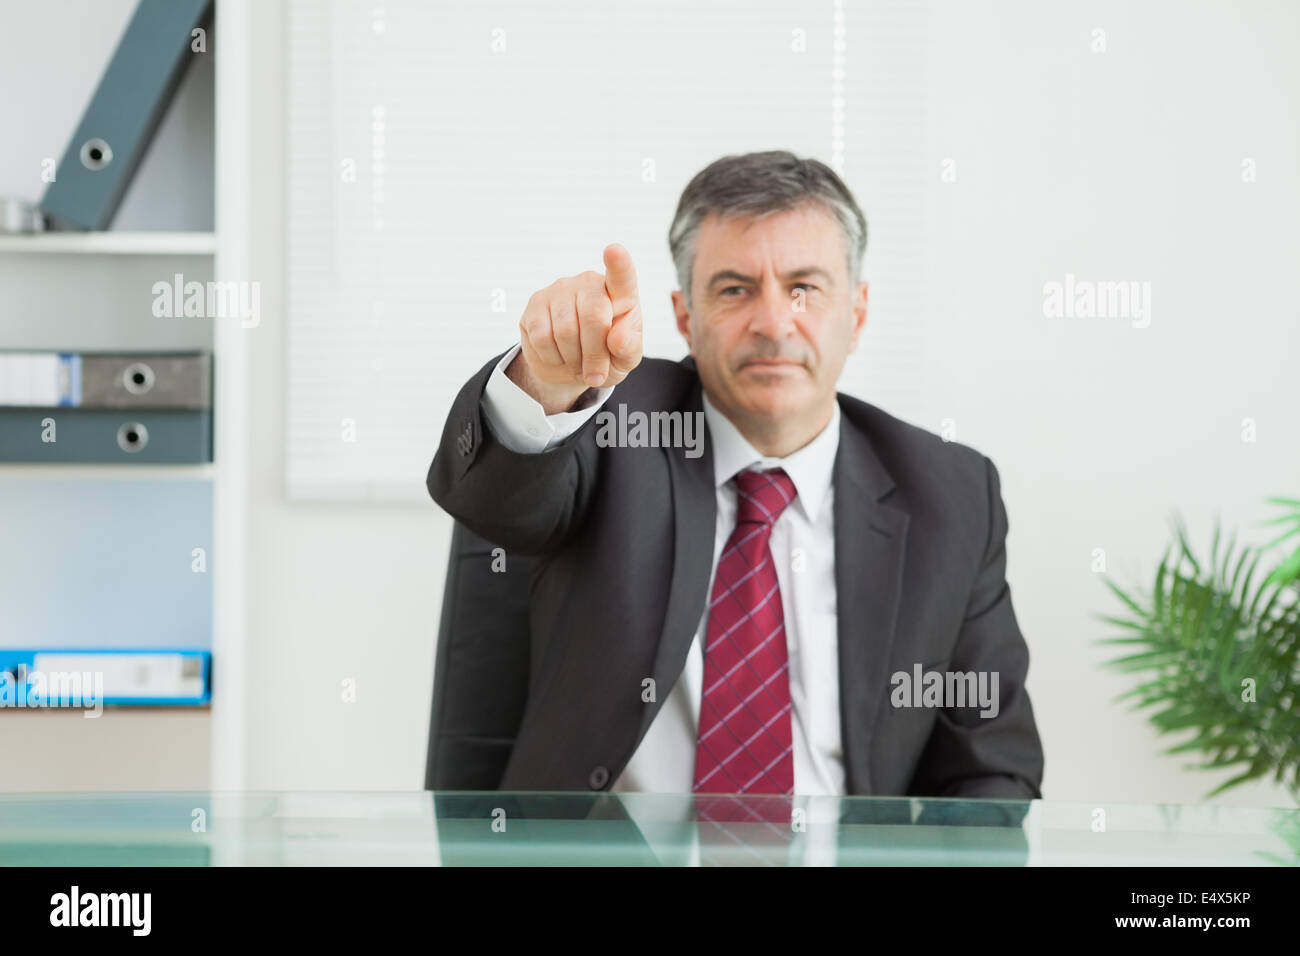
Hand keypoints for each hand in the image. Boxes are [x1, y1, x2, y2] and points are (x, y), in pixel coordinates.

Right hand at [510, 243, 643, 413]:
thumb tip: (617, 338)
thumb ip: (628, 349)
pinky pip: (542, 338)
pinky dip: (553, 357)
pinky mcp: (536, 302)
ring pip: (565, 331)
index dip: (619, 264)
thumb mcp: (625, 359)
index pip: (622, 276)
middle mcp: (590, 283)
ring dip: (573, 359)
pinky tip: (558, 354)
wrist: (572, 365)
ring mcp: (561, 289)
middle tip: (595, 374)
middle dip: (594, 354)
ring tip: (577, 361)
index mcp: (621, 293)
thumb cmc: (606, 356)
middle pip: (593, 317)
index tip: (614, 250)